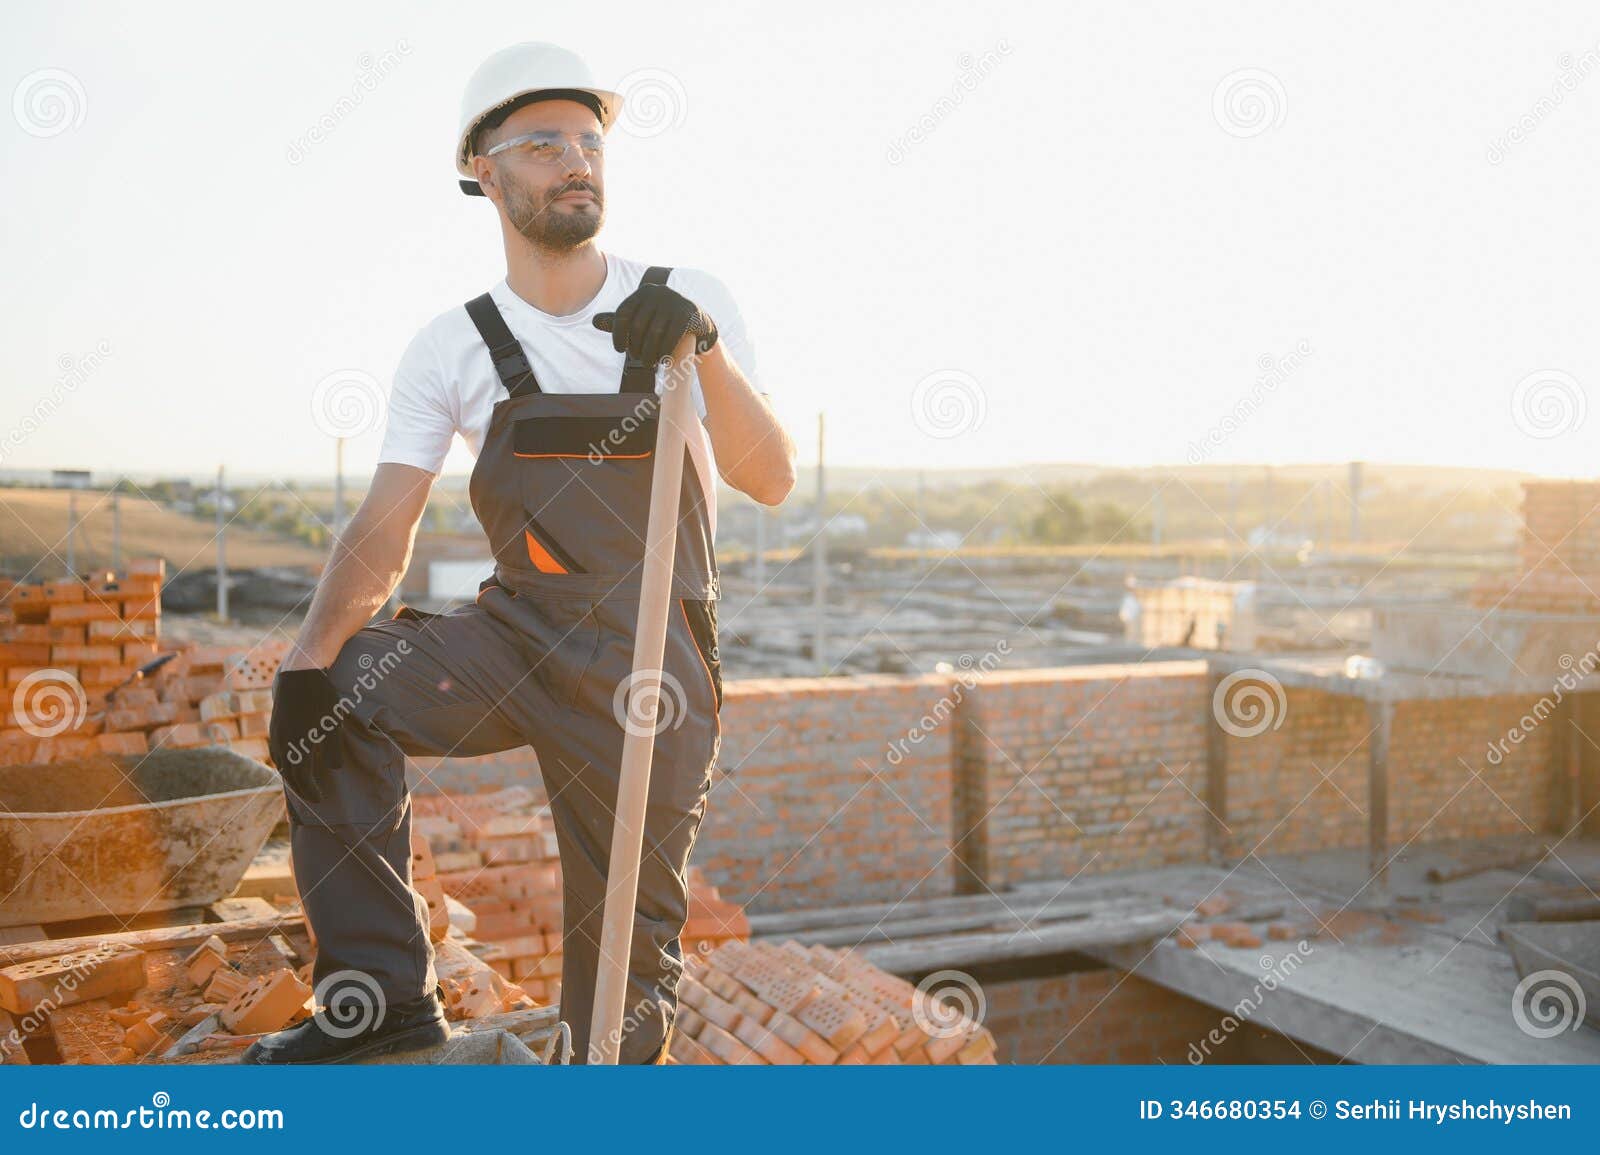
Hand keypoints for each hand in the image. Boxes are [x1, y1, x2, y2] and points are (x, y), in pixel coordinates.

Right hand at [267, 666, 346, 803]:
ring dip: (292, 776)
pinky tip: (292, 761)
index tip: (320, 799)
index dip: (311, 791)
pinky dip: (285, 762)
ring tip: (303, 783)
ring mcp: (276, 735)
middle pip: (290, 775)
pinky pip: (277, 752)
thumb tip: (333, 769)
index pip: (302, 779)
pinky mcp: (275, 726)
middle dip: (302, 788)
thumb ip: (333, 750)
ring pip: (281, 764)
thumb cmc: (321, 699)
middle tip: (312, 797)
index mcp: (297, 747)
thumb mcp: (333, 725)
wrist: (299, 675)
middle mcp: (283, 744)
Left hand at [593, 283, 716, 366]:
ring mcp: (674, 301)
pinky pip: (670, 337)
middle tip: (638, 360)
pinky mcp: (687, 313)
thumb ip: (621, 322)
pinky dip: (664, 352)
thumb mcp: (643, 320)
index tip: (619, 350)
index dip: (617, 334)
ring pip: (654, 333)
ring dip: (649, 352)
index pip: (623, 313)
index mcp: (644, 291)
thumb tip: (594, 321)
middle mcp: (658, 291)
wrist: (698, 325)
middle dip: (636, 346)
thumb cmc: (664, 323)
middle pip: (638, 325)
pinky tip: (662, 361)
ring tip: (648, 364)